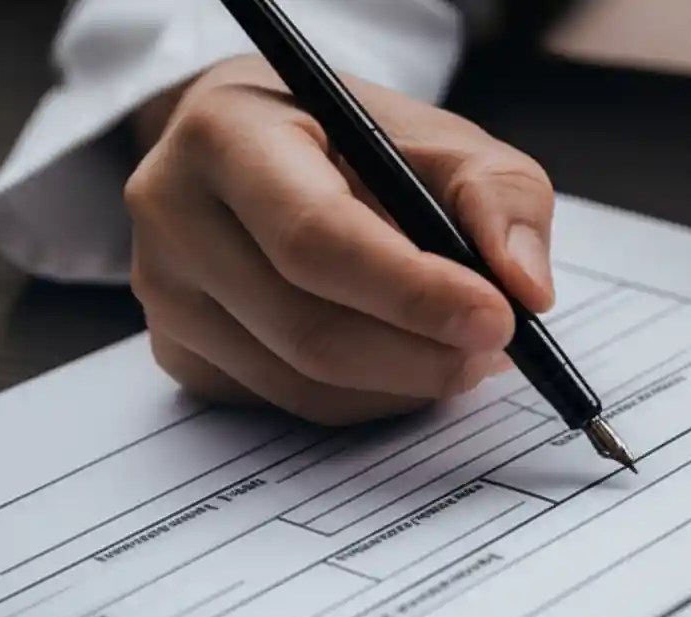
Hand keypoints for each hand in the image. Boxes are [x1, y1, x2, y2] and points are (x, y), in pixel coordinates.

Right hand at [125, 56, 554, 423]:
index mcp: (227, 135)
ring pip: (300, 382)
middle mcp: (173, 214)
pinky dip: (367, 399)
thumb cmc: (356, 142)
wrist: (263, 147)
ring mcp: (164, 294)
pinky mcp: (178, 352)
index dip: (412, 291)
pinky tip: (403, 359)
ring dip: (404, 383)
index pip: (316, 236)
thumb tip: (526, 288)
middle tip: (496, 348)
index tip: (497, 319)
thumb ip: (499, 197)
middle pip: (305, 327)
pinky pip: (287, 406)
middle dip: (421, 354)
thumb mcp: (442, 139)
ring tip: (462, 350)